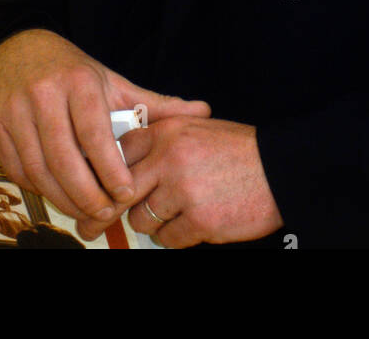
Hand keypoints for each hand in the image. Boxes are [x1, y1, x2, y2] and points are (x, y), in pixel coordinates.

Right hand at [0, 29, 210, 224]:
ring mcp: (13, 108)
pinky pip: (15, 167)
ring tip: (83, 210)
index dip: (110, 168)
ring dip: (61, 197)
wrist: (17, 49)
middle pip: (63, 157)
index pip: (94, 133)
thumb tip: (203, 111)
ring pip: (37, 168)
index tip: (125, 193)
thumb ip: (155, 104)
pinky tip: (55, 192)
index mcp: (78, 82)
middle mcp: (43, 93)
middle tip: (104, 213)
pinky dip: (36, 187)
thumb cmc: (72, 72)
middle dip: (86, 193)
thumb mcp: (113, 81)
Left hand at [76, 116, 282, 247]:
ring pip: (142, 219)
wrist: (279, 168)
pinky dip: (176, 237)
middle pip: (120, 192)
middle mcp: (169, 158)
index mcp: (166, 132)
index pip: (117, 154)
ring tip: (176, 213)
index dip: (105, 176)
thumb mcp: (194, 129)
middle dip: (103, 214)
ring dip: (153, 222)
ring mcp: (183, 190)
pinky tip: (194, 223)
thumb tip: (121, 163)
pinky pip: (168, 239)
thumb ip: (160, 141)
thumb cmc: (236, 150)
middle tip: (89, 228)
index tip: (96, 192)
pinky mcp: (198, 220)